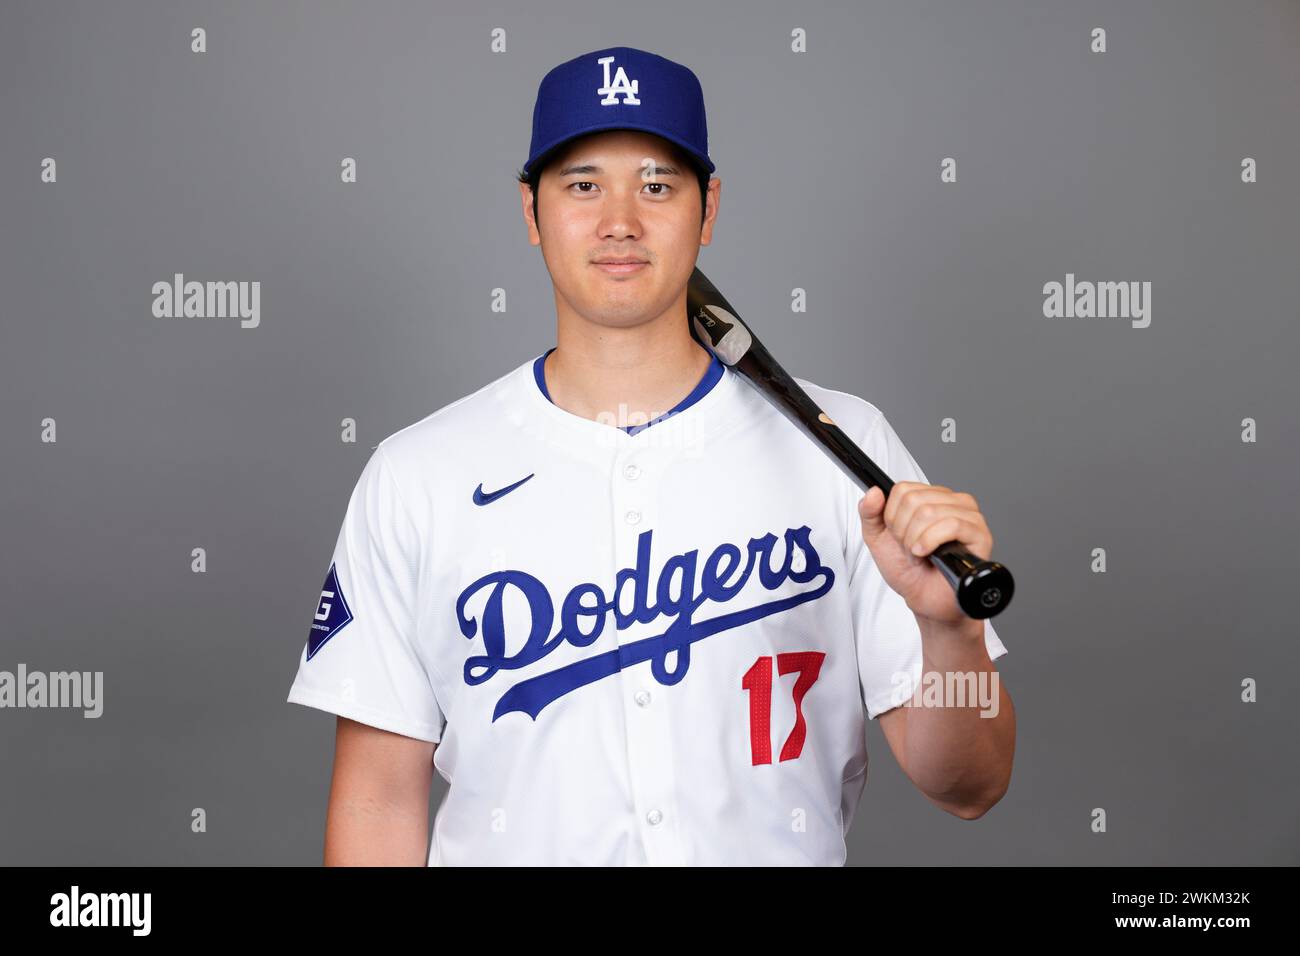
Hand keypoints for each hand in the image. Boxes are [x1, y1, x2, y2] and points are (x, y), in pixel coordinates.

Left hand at [857, 481, 994, 628]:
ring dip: (915, 539)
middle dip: (903, 531)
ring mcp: (969, 516)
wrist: (925, 600)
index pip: (903, 489)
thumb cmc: (908, 570)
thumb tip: (874, 491)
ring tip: (920, 554)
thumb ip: (870, 513)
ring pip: (930, 511)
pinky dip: (931, 541)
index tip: (897, 536)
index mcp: (931, 497)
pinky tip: (926, 554)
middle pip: (914, 499)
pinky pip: (952, 524)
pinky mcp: (980, 534)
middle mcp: (953, 502)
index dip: (892, 517)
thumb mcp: (878, 539)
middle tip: (910, 548)